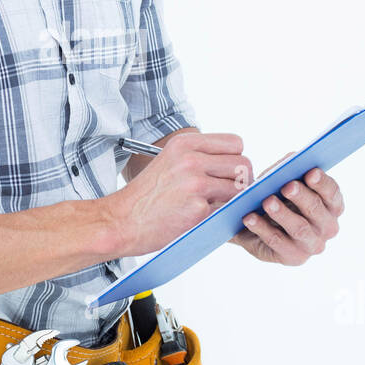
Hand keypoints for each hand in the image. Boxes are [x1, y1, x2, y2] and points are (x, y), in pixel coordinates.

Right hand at [107, 130, 253, 256]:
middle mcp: (191, 159)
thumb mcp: (169, 162)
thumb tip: (237, 165)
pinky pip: (226, 209)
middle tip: (225, 193)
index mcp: (184, 143)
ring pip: (240, 187)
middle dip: (240, 180)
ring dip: (232, 199)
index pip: (235, 143)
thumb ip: (200, 158)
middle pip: (243, 164)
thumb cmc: (146, 196)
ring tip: (212, 205)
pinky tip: (199, 218)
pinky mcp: (197, 208)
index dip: (235, 160)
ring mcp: (195, 183)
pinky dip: (218, 216)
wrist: (120, 221)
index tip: (226, 173)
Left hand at [229, 156, 343, 264]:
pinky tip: (249, 217)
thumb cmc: (276, 195)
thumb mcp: (281, 179)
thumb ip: (288, 168)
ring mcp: (312, 245)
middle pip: (316, 211)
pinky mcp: (293, 257)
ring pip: (299, 228)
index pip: (333, 193)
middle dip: (301, 197)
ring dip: (283, 214)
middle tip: (287, 186)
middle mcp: (328, 227)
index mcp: (332, 205)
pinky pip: (277, 242)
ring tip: (267, 201)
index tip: (310, 172)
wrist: (254, 221)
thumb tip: (291, 159)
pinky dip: (262, 228)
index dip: (322, 183)